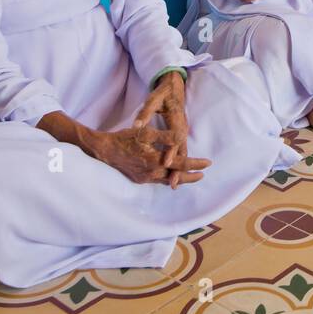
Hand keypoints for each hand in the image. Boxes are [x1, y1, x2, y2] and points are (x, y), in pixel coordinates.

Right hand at [88, 123, 209, 186]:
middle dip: (191, 177)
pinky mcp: (138, 179)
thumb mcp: (146, 132)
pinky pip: (157, 181)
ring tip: (190, 177)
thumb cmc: (125, 138)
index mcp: (155, 160)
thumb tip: (181, 138)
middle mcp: (151, 172)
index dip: (196, 163)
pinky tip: (169, 176)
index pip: (181, 164)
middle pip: (176, 177)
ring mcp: (144, 177)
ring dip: (179, 179)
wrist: (104, 150)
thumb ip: (165, 137)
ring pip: (167, 180)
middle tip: (203, 175)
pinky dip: (167, 179)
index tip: (208, 163)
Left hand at [138, 71, 190, 187]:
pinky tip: (172, 173)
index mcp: (176, 121)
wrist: (173, 88)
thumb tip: (137, 125)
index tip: (165, 163)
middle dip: (178, 168)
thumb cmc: (162, 95)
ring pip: (182, 154)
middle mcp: (181, 129)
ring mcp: (182, 132)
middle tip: (172, 183)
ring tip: (173, 184)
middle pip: (181, 152)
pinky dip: (178, 163)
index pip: (174, 140)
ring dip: (179, 169)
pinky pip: (180, 152)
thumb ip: (145, 114)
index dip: (170, 152)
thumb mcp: (152, 101)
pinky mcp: (179, 135)